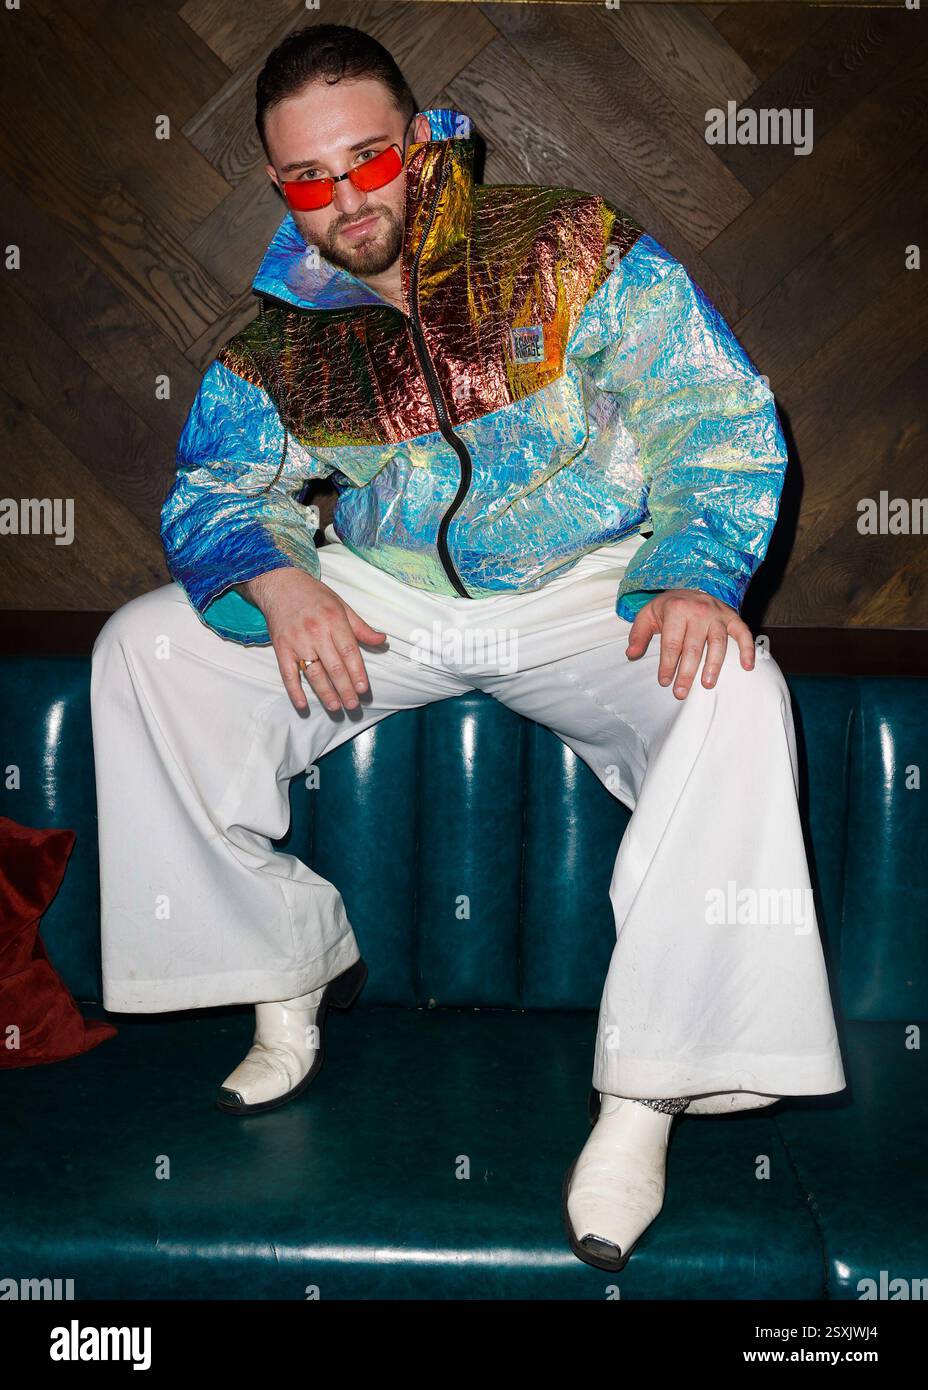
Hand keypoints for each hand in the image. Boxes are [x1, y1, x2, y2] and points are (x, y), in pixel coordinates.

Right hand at [238, 567, 385, 712]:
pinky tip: (302, 705)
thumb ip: (361, 627)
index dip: (357, 673)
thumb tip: (381, 640)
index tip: (364, 689)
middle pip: (333, 666)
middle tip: (353, 705)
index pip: (349, 652)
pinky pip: (288, 674)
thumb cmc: (313, 595)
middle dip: (345, 688)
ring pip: (313, 673)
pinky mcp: (281, 648)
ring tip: (336, 707)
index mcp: (334, 620)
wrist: (279, 583)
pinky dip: (294, 691)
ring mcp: (296, 641)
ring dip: (325, 693)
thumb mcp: (341, 605)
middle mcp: (315, 632)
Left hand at [625, 588, 754, 697]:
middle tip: (681, 692)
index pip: (671, 643)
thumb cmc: (670, 606)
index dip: (667, 664)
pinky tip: (747, 666)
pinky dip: (747, 649)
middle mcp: (698, 611)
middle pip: (693, 647)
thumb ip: (638, 634)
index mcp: (676, 610)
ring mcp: (717, 615)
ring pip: (717, 643)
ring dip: (713, 665)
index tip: (664, 681)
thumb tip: (631, 654)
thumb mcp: (648, 614)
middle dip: (686, 672)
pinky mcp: (732, 617)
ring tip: (707, 684)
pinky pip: (743, 633)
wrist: (694, 583)